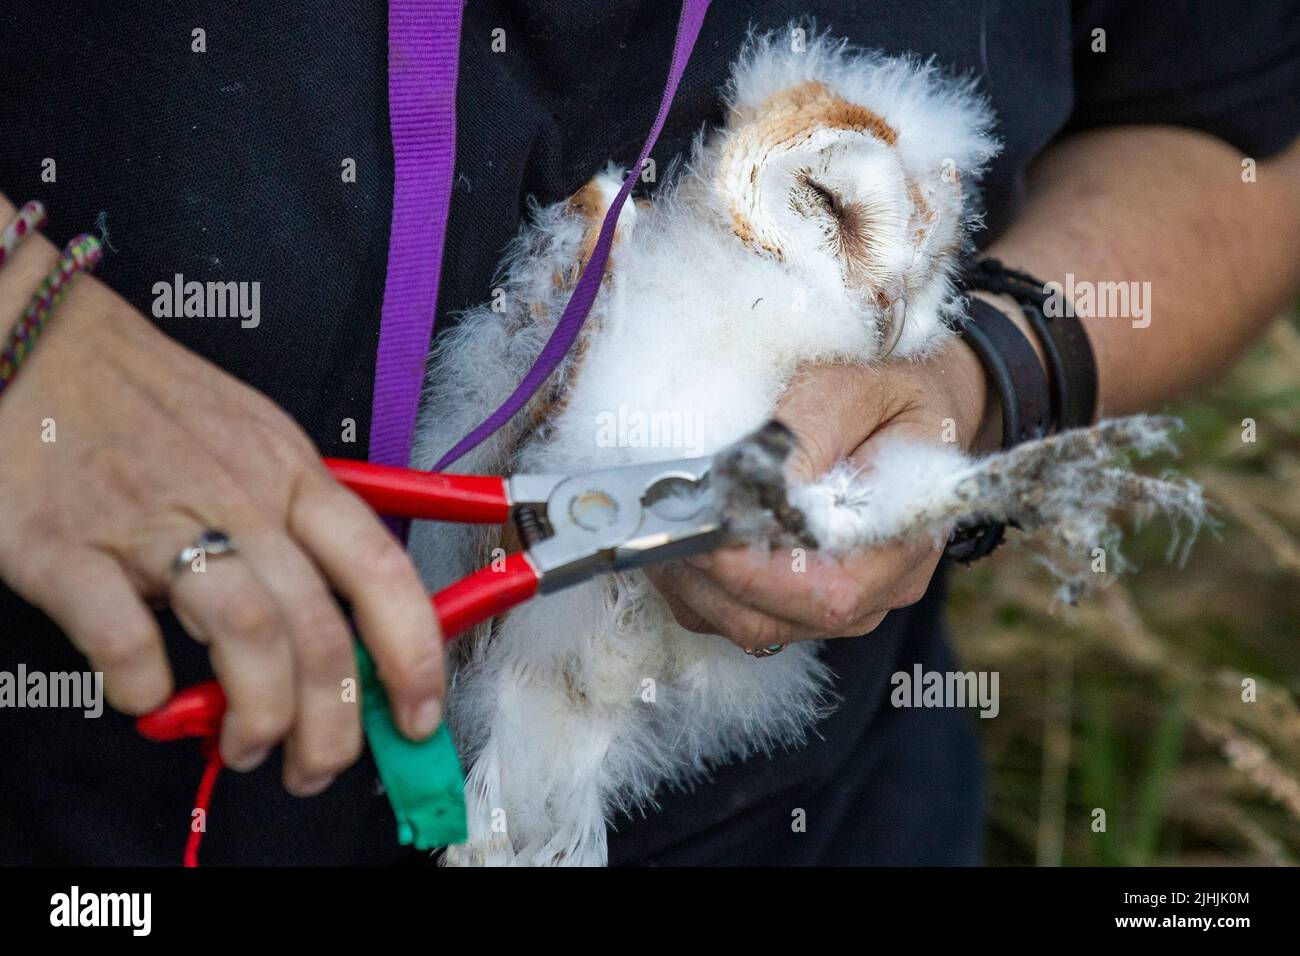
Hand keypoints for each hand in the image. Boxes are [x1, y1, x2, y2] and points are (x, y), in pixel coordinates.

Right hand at [0, 200, 443, 795]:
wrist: (33, 340)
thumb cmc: (150, 399)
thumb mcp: (253, 439)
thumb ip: (292, 526)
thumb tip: (328, 631)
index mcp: (291, 473)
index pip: (380, 570)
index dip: (414, 653)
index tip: (419, 714)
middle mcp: (239, 496)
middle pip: (318, 627)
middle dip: (333, 720)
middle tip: (319, 765)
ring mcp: (153, 518)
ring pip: (247, 632)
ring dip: (258, 712)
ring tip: (248, 747)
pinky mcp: (65, 543)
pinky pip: (121, 632)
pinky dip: (142, 682)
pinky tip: (146, 695)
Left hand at [648, 327, 1002, 650]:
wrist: (912, 405)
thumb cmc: (885, 391)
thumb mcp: (851, 389)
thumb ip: (802, 435)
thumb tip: (745, 480)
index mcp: (906, 541)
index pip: (827, 592)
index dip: (754, 572)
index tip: (703, 528)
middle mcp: (878, 590)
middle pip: (778, 619)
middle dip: (708, 577)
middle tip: (663, 521)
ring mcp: (840, 606)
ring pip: (748, 626)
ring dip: (692, 584)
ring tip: (661, 526)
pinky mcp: (799, 602)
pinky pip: (735, 619)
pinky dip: (694, 588)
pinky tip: (675, 540)